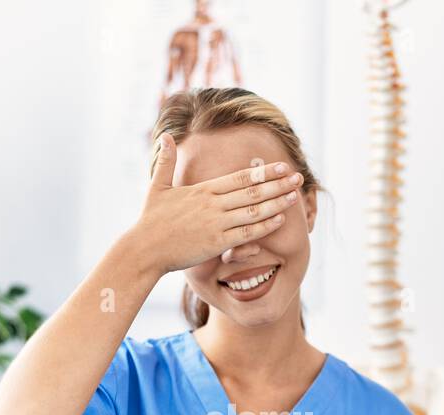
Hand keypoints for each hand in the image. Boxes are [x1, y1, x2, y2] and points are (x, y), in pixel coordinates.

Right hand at [127, 133, 302, 275]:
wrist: (145, 249)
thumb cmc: (151, 221)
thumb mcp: (157, 187)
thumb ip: (165, 162)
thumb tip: (165, 135)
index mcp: (203, 190)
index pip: (240, 177)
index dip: (263, 171)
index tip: (281, 166)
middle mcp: (213, 204)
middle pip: (252, 191)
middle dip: (278, 183)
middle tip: (298, 177)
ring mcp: (216, 224)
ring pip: (253, 211)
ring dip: (276, 202)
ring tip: (295, 195)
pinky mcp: (216, 243)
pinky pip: (246, 233)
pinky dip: (265, 226)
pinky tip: (280, 220)